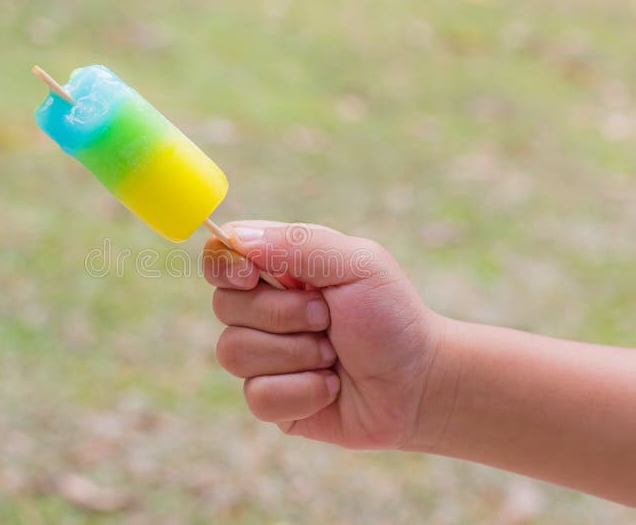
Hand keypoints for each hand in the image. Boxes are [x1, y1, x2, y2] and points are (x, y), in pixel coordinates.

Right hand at [203, 221, 443, 448]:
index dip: (225, 265)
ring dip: (295, 355)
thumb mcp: (357, 264)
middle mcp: (262, 309)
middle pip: (223, 305)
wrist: (420, 383)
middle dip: (282, 315)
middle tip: (328, 318)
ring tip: (333, 355)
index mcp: (277, 268)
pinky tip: (330, 388)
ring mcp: (263, 356)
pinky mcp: (270, 399)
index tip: (252, 276)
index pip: (220, 255)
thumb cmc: (392, 315)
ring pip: (233, 352)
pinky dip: (303, 390)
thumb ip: (298, 243)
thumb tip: (236, 239)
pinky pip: (257, 395)